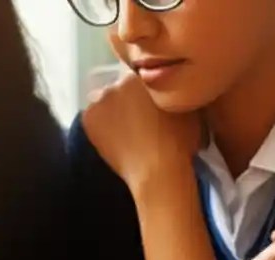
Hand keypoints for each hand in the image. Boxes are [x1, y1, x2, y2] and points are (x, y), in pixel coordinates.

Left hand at [82, 73, 201, 188]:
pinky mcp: (89, 117)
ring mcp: (101, 98)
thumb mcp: (186, 106)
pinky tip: (114, 139)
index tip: (149, 108)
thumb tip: (169, 88)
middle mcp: (119, 80)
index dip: (145, 94)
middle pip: (121, 88)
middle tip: (139, 122)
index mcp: (145, 75)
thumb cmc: (179, 141)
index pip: (140, 78)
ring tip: (126, 133)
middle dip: (128, 100)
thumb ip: (173, 90)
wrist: (157, 169)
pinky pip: (93, 117)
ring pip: (106, 102)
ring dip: (113, 112)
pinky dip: (100, 126)